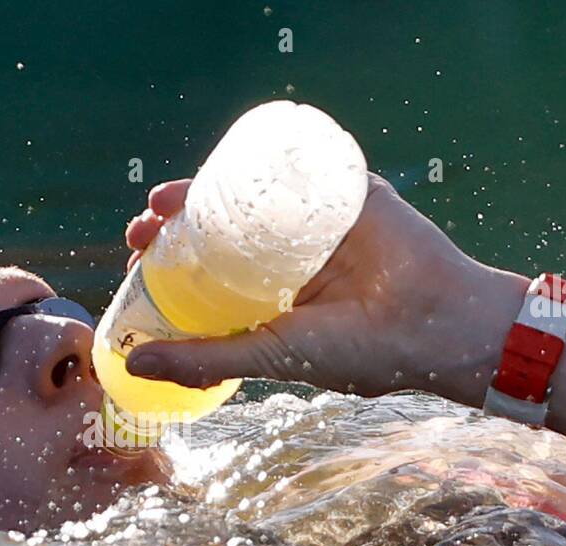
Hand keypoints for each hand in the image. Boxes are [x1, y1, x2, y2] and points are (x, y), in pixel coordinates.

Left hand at [123, 175, 526, 403]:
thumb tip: (131, 363)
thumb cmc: (357, 354)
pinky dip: (257, 163)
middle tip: (138, 230)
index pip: (204, 275)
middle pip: (216, 232)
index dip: (165, 268)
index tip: (132, 264)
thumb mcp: (267, 356)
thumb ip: (203, 358)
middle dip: (170, 228)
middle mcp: (285, 259)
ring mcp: (313, 224)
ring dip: (198, 194)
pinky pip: (298, 169)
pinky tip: (219, 170)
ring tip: (160, 203)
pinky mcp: (343, 192)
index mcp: (268, 299)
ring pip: (246, 199)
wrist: (434, 324)